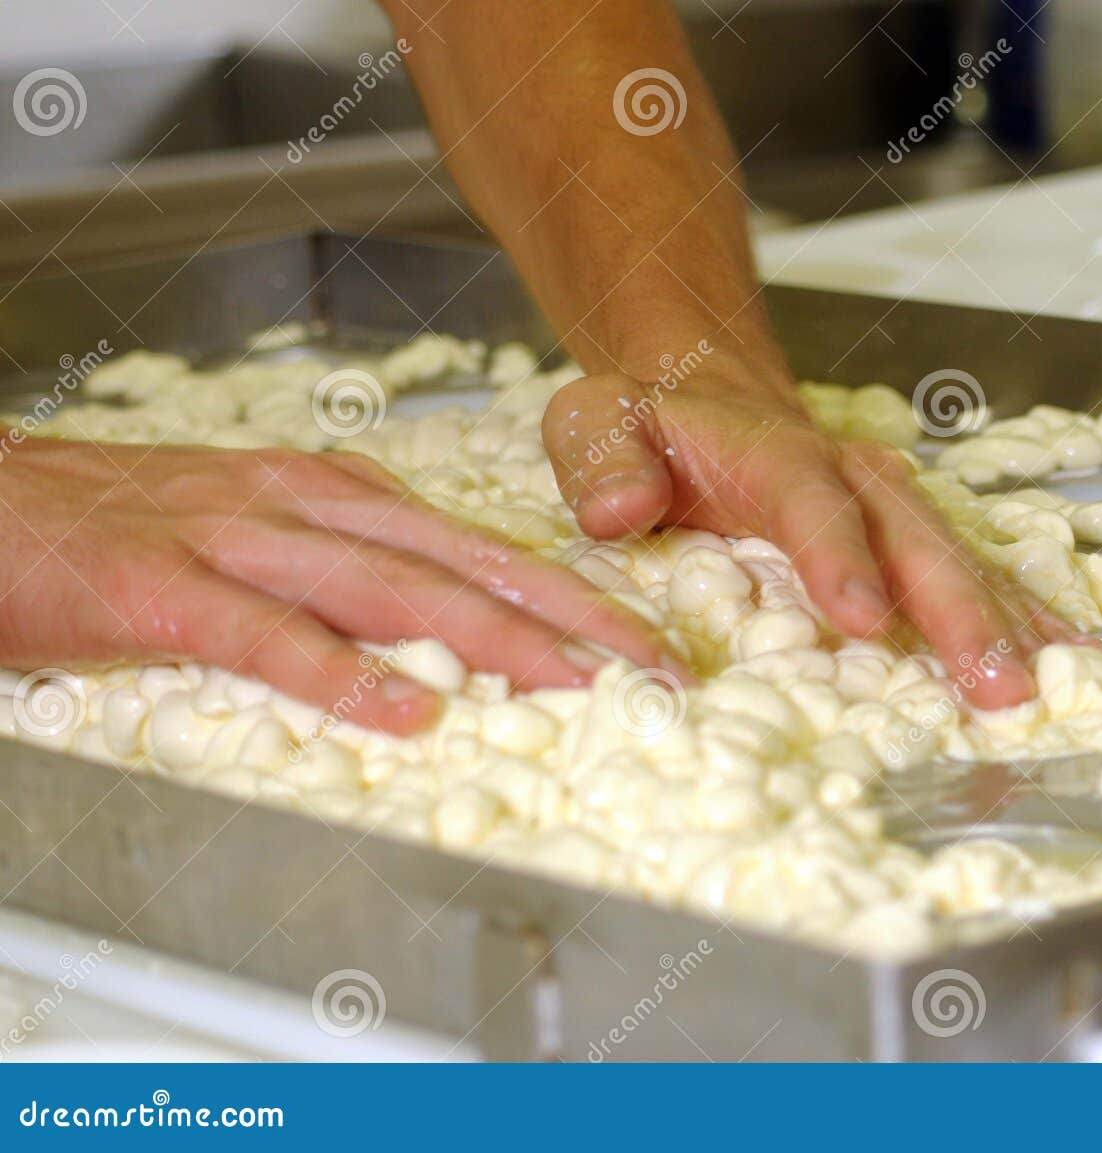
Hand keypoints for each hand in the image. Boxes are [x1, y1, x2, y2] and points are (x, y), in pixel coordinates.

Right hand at [0, 436, 677, 734]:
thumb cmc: (124, 525)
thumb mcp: (265, 532)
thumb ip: (350, 568)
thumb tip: (444, 623)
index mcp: (337, 497)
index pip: (483, 548)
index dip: (575, 595)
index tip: (648, 645)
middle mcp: (306, 506)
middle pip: (466, 563)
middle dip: (573, 618)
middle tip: (656, 671)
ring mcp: (237, 540)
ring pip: (392, 590)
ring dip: (493, 639)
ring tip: (577, 686)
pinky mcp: (161, 586)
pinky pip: (267, 636)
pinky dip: (340, 673)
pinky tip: (406, 710)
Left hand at [543, 367, 1082, 707]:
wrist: (704, 396)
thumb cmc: (646, 424)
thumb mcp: (596, 422)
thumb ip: (601, 459)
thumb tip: (616, 508)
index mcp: (772, 455)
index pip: (810, 502)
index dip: (838, 556)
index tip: (862, 616)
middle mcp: (849, 479)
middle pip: (912, 539)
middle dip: (958, 612)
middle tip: (996, 682)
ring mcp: (888, 507)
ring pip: (956, 559)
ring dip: (1002, 625)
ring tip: (1041, 688)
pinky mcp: (906, 538)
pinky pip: (972, 573)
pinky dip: (1020, 615)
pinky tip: (1066, 659)